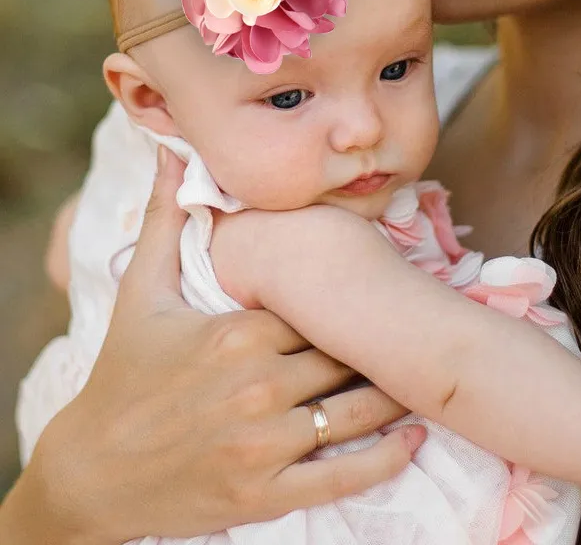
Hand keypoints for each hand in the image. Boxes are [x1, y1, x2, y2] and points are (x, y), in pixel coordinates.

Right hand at [16, 147, 422, 544]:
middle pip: (345, 355)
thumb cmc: (122, 374)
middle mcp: (257, 386)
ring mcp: (263, 444)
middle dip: (378, 344)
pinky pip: (341, 475)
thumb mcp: (140, 292)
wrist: (90, 473)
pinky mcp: (264, 495)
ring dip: (395, 395)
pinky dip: (385, 460)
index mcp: (238, 333)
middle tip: (419, 330)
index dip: (352, 299)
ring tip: (425, 376)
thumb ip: (166, 218)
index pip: (321, 306)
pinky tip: (412, 441)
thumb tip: (172, 150)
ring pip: (355, 411)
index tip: (384, 286)